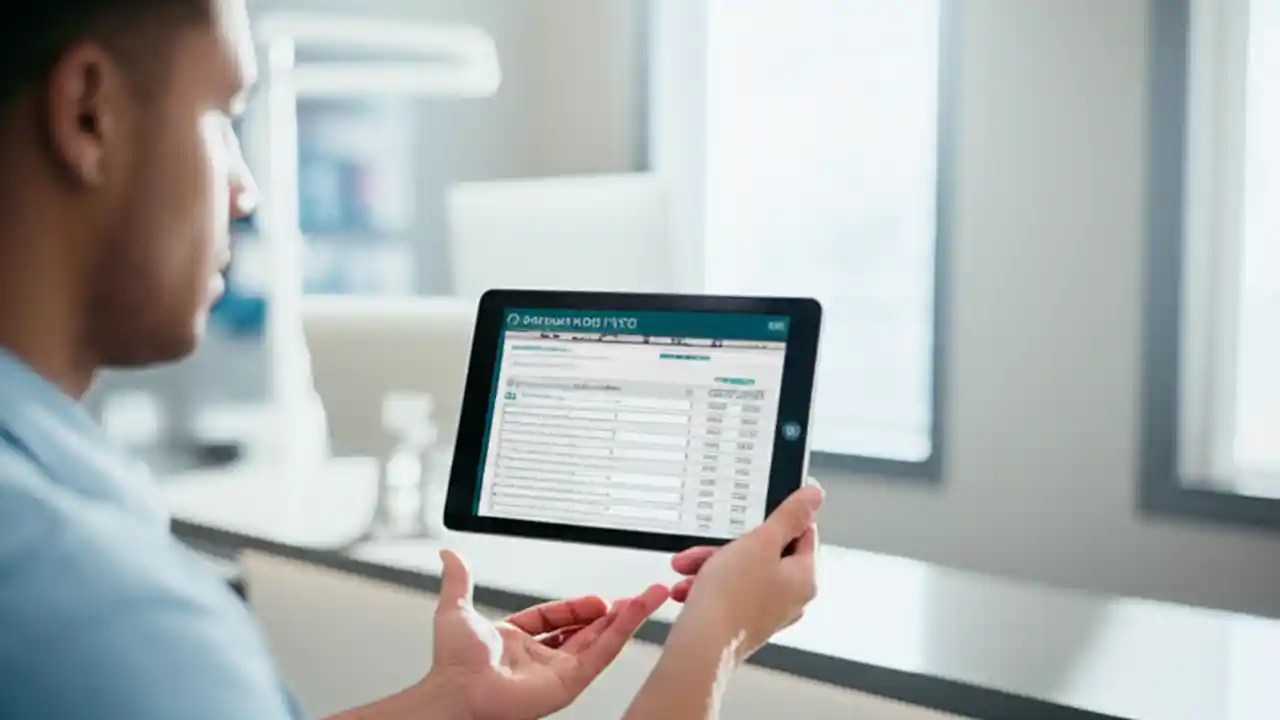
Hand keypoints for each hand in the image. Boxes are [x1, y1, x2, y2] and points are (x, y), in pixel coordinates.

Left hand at [418, 550, 668, 719]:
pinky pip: (602, 652)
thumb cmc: (453, 664)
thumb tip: (449, 554)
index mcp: (517, 642)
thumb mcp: (457, 610)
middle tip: (639, 596)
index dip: (576, 607)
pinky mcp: (571, 681)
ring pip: (601, 639)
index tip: (597, 598)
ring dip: (629, 617)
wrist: (459, 690)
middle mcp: (541, 659)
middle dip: (614, 613)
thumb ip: (459, 581)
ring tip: (654, 596)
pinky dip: (623, 631)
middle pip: (586, 630)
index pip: (556, 620)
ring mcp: (558, 671)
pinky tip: (637, 611)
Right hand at [667, 483, 823, 662]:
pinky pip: (729, 593)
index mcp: (804, 578)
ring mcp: (768, 612)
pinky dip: (708, 585)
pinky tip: (688, 587)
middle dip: (729, 546)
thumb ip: (788, 517)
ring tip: (687, 566)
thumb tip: (815, 496)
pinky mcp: (745, 623)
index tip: (753, 516)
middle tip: (707, 546)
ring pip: (741, 573)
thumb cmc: (731, 598)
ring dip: (711, 565)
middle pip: (766, 554)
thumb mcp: (760, 543)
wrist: (701, 646)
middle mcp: (791, 598)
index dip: (776, 521)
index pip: (803, 534)